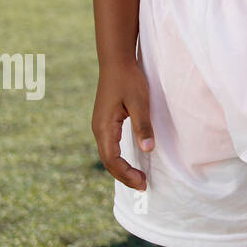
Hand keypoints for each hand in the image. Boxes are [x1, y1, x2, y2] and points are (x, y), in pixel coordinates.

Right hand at [93, 59, 152, 190]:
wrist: (116, 61)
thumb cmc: (128, 79)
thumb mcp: (140, 102)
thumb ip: (142, 125)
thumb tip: (148, 150)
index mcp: (104, 127)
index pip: (112, 160)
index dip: (126, 174)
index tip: (142, 183)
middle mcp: (99, 129)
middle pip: (108, 161)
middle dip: (124, 175)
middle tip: (143, 186)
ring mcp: (101, 125)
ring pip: (108, 154)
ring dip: (122, 168)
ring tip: (138, 178)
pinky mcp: (106, 121)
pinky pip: (110, 146)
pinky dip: (119, 158)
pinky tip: (131, 161)